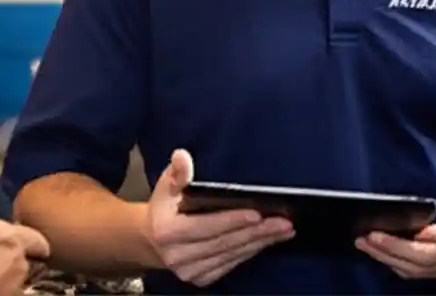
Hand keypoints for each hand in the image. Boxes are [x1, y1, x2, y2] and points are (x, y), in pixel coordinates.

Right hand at [0, 162, 49, 295]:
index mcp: (13, 238)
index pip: (37, 240)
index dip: (32, 241)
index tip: (26, 243)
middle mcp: (20, 264)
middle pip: (26, 260)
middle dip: (13, 259)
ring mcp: (14, 288)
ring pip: (16, 281)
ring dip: (5, 278)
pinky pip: (6, 295)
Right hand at [145, 149, 293, 286]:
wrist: (152, 240)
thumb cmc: (164, 208)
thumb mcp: (166, 186)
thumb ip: (177, 172)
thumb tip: (182, 156)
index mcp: (167, 232)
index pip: (205, 227)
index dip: (231, 220)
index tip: (256, 213)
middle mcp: (177, 256)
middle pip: (224, 243)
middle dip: (256, 232)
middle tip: (283, 222)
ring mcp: (189, 271)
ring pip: (231, 255)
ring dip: (259, 243)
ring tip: (283, 230)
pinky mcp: (201, 278)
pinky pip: (231, 265)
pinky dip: (251, 252)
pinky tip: (266, 241)